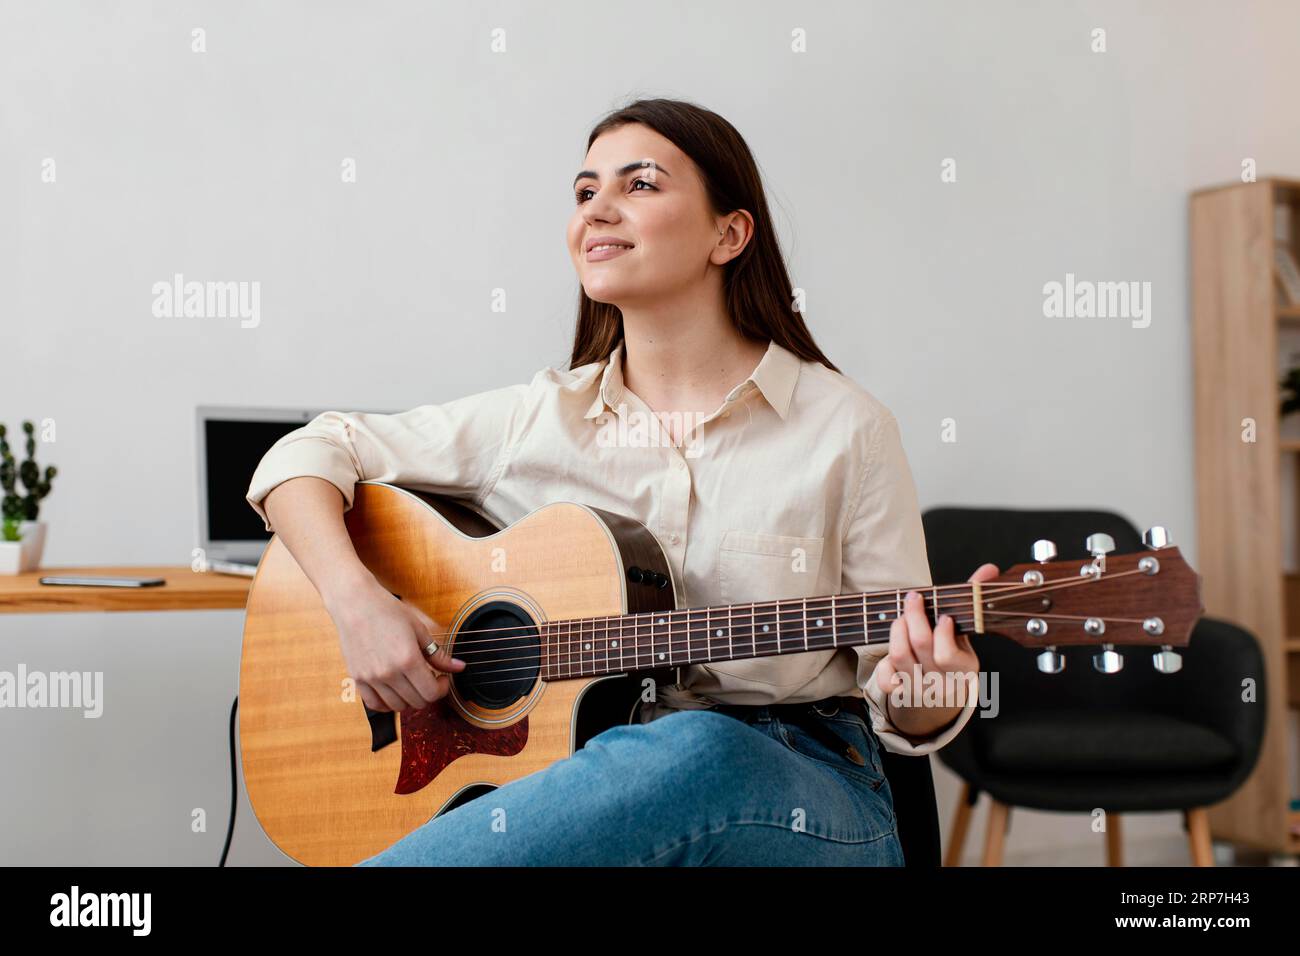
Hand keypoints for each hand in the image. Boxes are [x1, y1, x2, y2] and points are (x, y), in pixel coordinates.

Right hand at [325, 576, 464, 713]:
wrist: (355, 603)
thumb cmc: (387, 612)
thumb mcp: (419, 630)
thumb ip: (439, 654)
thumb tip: (460, 668)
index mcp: (408, 659)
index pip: (431, 693)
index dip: (442, 689)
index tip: (442, 678)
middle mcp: (389, 673)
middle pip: (416, 702)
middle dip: (428, 693)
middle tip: (428, 678)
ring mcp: (371, 678)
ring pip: (397, 706)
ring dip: (409, 698)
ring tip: (411, 682)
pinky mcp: (357, 678)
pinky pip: (375, 704)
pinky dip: (387, 703)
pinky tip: (394, 690)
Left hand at [875, 562, 995, 739]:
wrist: (943, 692)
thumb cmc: (953, 652)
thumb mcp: (966, 631)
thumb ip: (974, 598)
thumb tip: (989, 568)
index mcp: (964, 669)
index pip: (946, 655)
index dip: (942, 633)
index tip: (943, 617)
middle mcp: (942, 683)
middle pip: (920, 645)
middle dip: (914, 615)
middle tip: (913, 599)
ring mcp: (919, 690)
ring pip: (899, 655)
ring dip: (897, 630)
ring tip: (902, 618)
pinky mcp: (899, 693)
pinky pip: (886, 678)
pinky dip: (884, 663)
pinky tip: (894, 649)